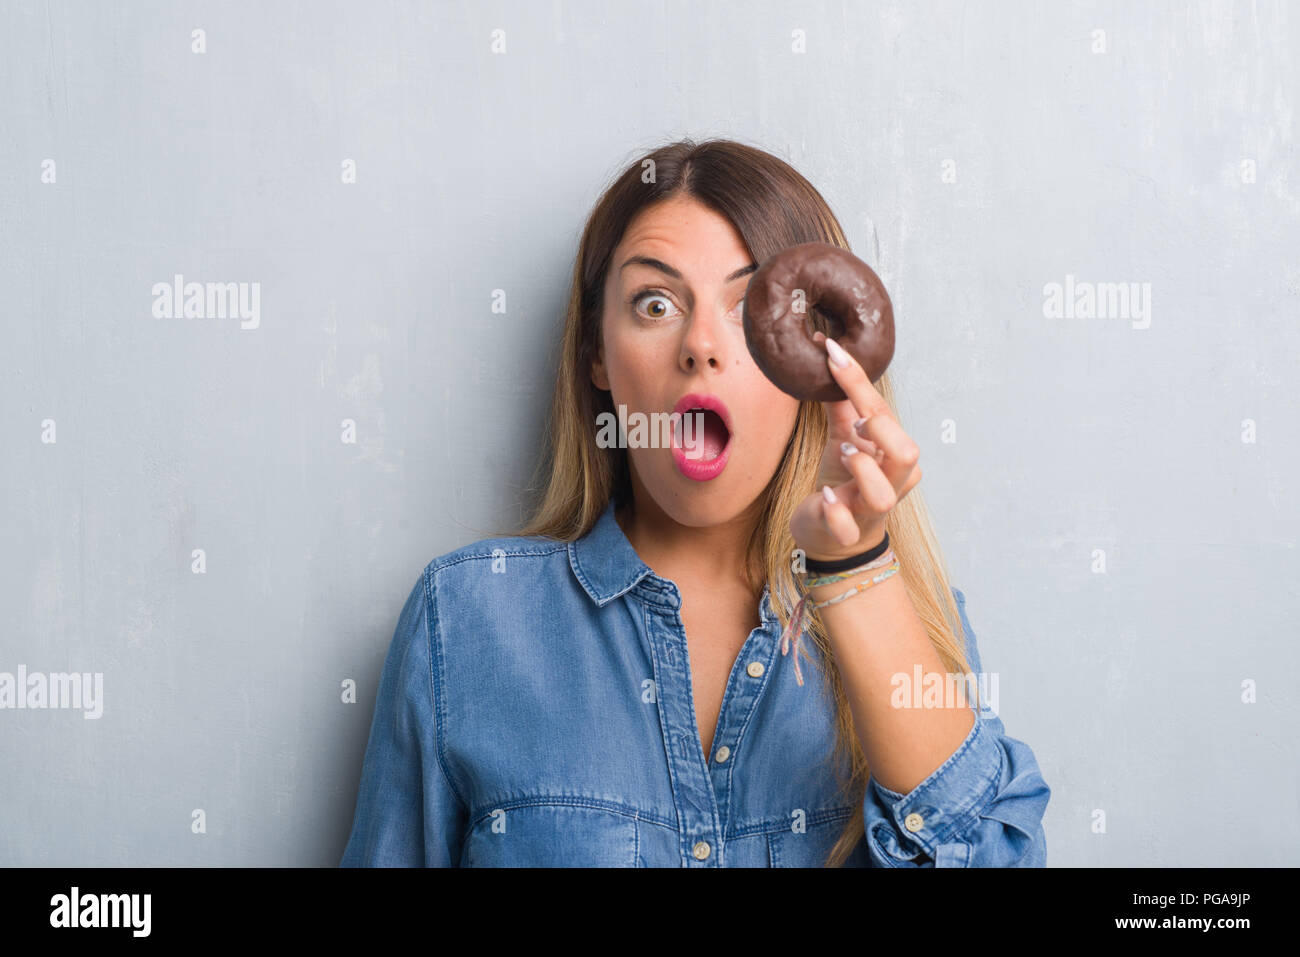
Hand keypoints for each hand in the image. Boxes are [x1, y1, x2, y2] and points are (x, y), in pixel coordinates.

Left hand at [789, 331, 922, 562]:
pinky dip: (836, 511)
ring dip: (860, 468)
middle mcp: (891, 482)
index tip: (832, 353)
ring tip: (842, 454)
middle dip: (881, 432)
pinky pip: (847, 527)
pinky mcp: (846, 534)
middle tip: (855, 422)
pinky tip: (824, 496)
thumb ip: (841, 403)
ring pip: (882, 493)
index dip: (858, 382)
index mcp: (893, 454)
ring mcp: (869, 511)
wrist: (833, 538)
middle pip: (907, 453)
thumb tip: (828, 355)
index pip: (883, 413)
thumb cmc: (844, 481)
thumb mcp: (843, 438)